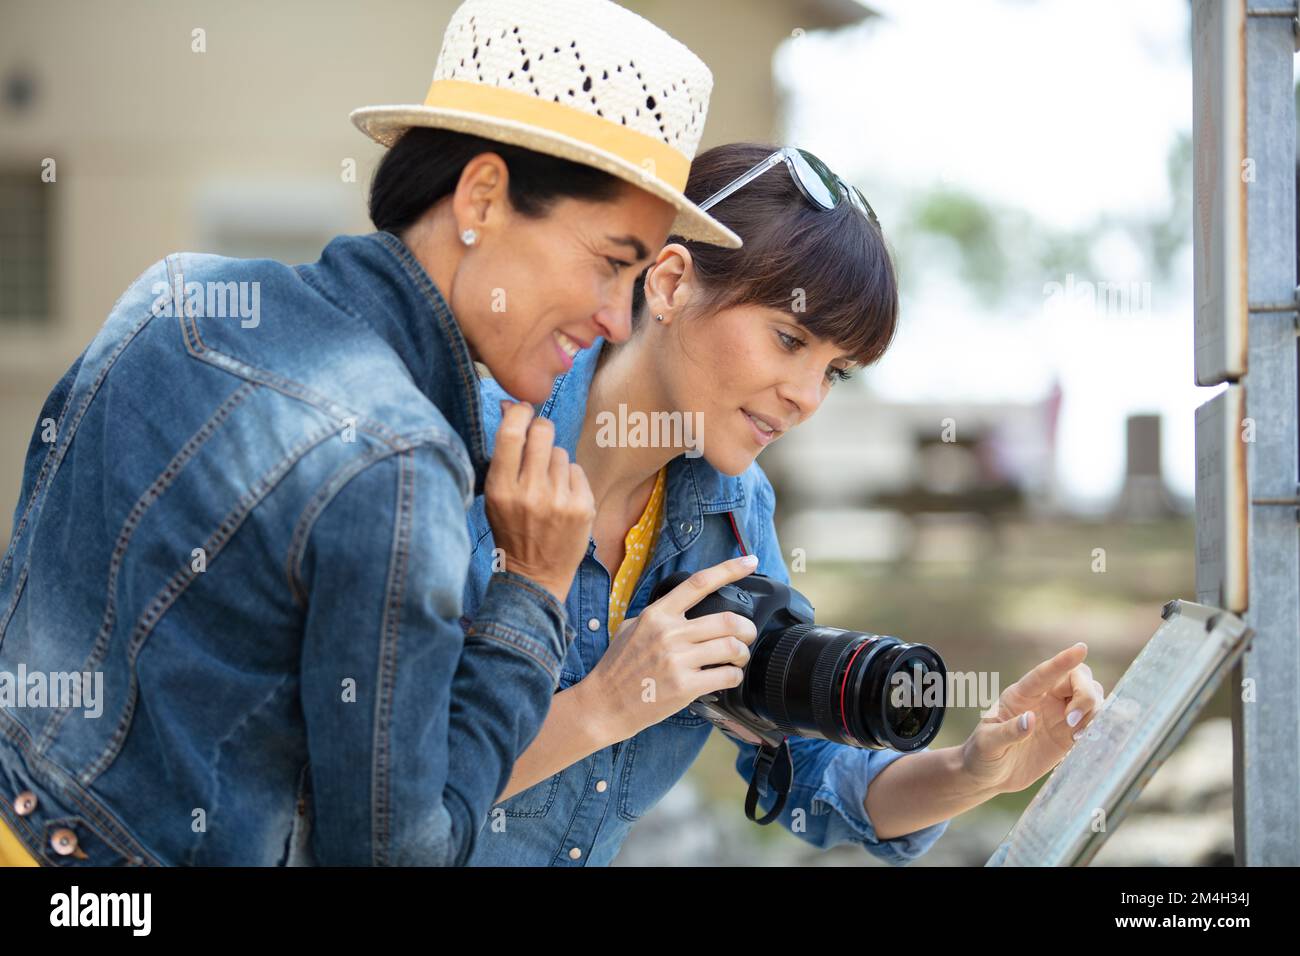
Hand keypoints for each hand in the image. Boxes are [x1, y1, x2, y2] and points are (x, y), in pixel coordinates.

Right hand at [484, 400, 594, 603]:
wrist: (535, 575)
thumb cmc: (511, 529)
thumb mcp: (495, 495)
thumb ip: (503, 454)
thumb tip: (511, 406)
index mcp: (501, 489)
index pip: (512, 433)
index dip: (519, 412)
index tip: (521, 409)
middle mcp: (530, 493)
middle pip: (543, 432)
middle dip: (540, 429)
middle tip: (538, 440)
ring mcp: (559, 500)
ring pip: (561, 452)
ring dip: (554, 462)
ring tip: (547, 487)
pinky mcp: (582, 507)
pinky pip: (576, 470)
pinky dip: (569, 479)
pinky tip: (561, 499)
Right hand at [584, 555, 760, 739]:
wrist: (604, 704)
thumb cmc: (617, 668)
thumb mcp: (631, 628)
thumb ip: (658, 615)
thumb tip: (682, 605)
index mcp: (657, 615)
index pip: (699, 583)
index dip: (729, 569)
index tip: (750, 562)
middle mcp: (668, 634)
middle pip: (727, 620)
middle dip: (747, 628)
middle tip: (747, 634)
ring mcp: (677, 660)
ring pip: (732, 647)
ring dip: (742, 653)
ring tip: (737, 658)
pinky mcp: (685, 687)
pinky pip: (727, 676)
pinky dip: (734, 677)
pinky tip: (727, 678)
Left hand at [960, 642, 1105, 794]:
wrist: (987, 776)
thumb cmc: (981, 755)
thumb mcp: (988, 743)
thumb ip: (1008, 732)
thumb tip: (1030, 719)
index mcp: (1020, 695)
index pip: (1044, 673)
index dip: (1062, 661)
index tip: (1081, 649)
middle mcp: (1043, 700)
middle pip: (1077, 679)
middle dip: (1085, 693)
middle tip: (1072, 720)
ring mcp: (1058, 716)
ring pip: (1090, 697)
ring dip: (1093, 710)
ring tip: (1077, 734)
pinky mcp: (1068, 736)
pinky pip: (1093, 721)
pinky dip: (1097, 725)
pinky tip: (1085, 739)